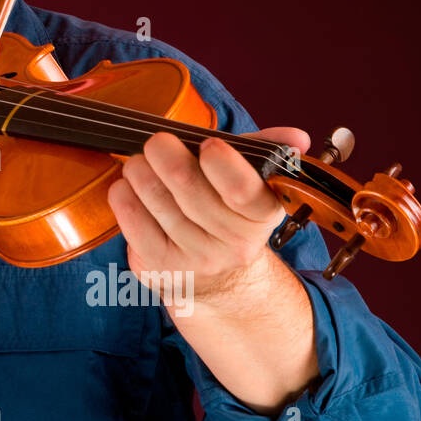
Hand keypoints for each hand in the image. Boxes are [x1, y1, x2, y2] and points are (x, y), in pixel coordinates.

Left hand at [107, 127, 309, 301]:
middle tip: (158, 142)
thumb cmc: (226, 216)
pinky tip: (130, 188)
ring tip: (141, 163)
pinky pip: (129, 215)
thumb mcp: (252, 185)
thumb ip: (267, 152)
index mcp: (262, 216)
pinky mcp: (159, 267)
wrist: (217, 283)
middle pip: (185, 183)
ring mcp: (194, 259)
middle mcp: (232, 243)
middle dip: (163, 151)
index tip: (207, 145)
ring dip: (138, 168)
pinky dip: (123, 191)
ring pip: (153, 195)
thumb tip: (297, 137)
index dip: (221, 161)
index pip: (242, 189)